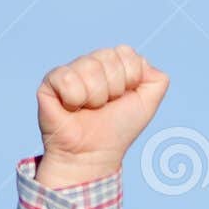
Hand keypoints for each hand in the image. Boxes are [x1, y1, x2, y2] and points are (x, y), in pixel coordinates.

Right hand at [34, 45, 169, 188]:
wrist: (93, 154)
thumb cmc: (117, 131)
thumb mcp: (146, 106)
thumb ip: (157, 80)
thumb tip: (144, 61)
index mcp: (113, 66)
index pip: (126, 53)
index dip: (129, 80)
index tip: (121, 99)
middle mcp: (91, 64)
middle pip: (109, 57)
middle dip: (113, 88)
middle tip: (104, 107)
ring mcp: (70, 71)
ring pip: (90, 67)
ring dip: (95, 96)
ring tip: (89, 109)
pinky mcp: (51, 81)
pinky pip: (68, 77)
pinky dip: (74, 98)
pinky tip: (71, 108)